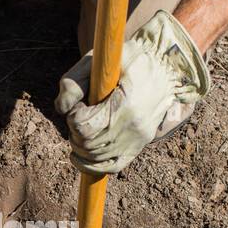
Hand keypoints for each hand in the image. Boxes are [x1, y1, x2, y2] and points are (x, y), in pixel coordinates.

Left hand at [55, 10, 210, 173]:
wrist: (165, 67)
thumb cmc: (128, 59)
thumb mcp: (98, 60)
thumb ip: (73, 82)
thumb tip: (62, 110)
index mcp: (125, 106)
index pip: (84, 127)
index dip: (74, 116)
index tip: (80, 104)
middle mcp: (133, 128)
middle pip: (87, 144)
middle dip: (75, 130)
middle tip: (81, 113)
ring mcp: (137, 140)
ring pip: (94, 158)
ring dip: (80, 144)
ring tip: (85, 125)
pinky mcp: (138, 146)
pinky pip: (111, 167)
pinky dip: (91, 166)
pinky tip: (78, 156)